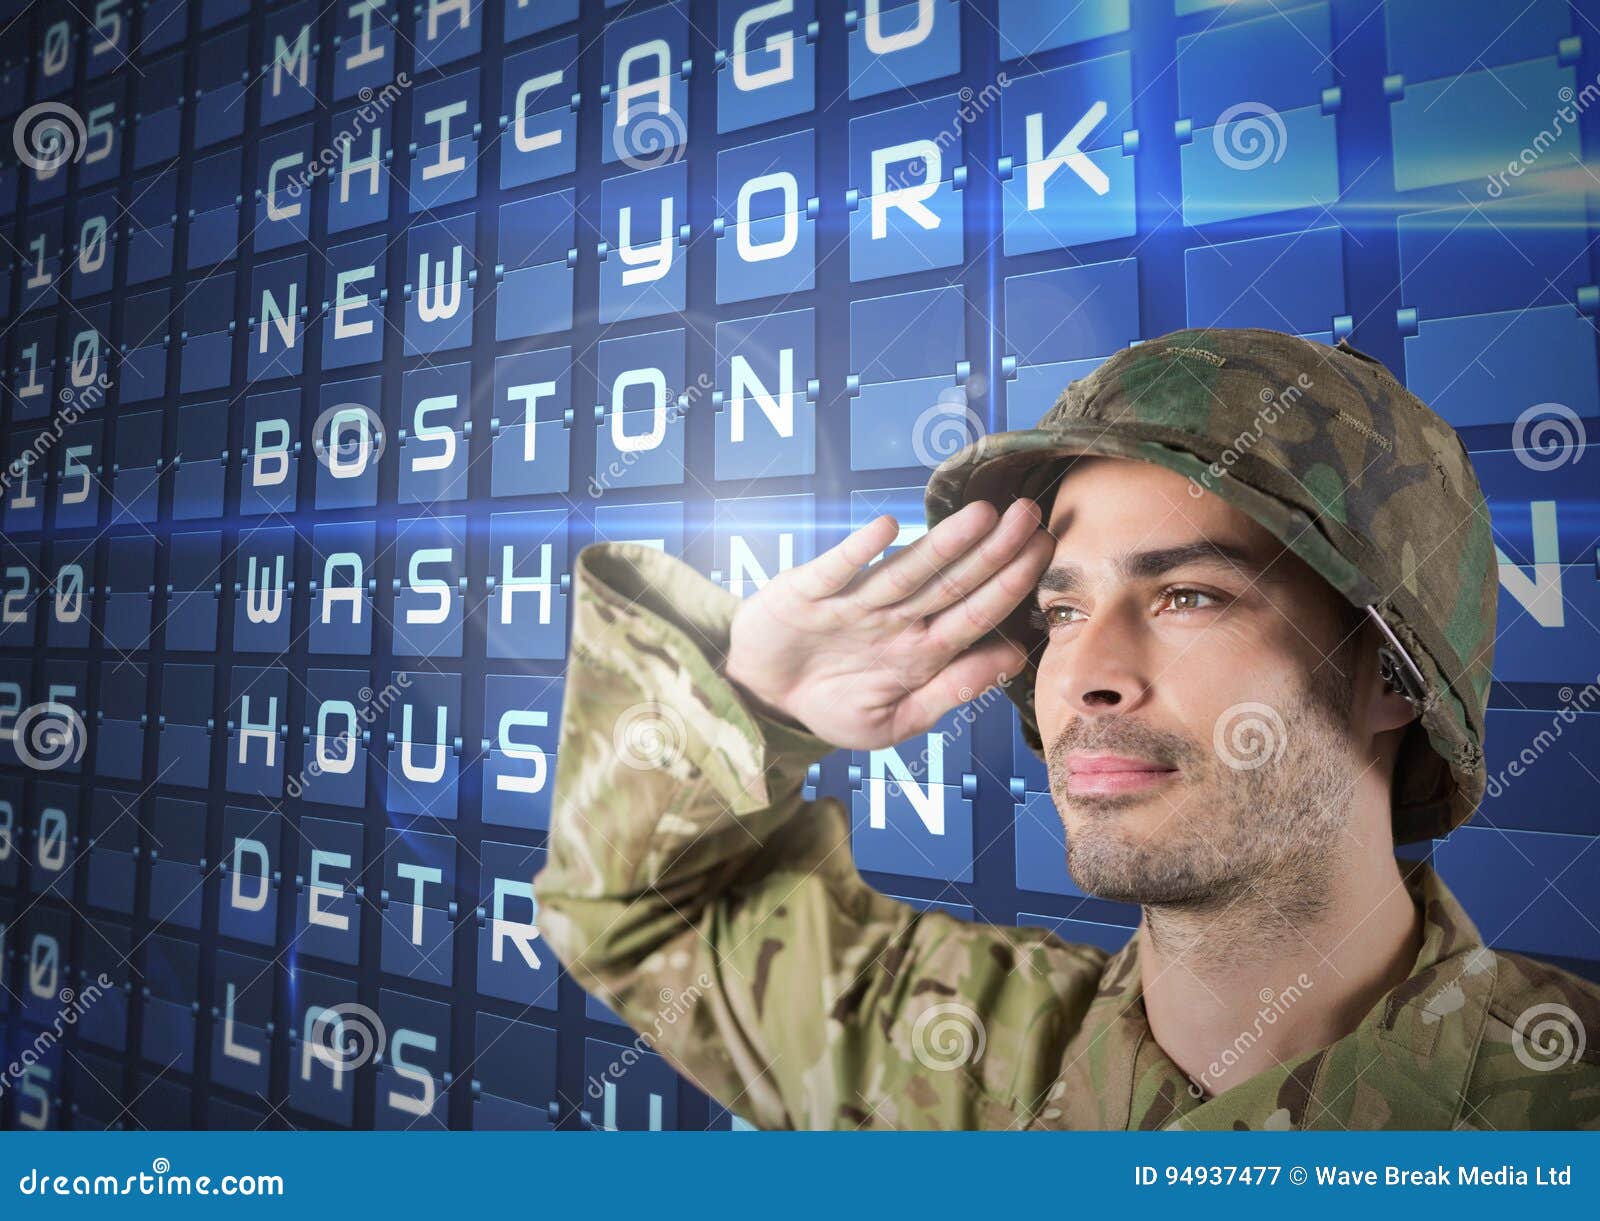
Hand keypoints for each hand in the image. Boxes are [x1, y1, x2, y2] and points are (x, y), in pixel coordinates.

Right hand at [723, 497, 1053, 749]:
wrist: (763, 695)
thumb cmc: (833, 703)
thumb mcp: (892, 720)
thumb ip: (949, 692)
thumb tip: (1012, 660)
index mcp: (921, 649)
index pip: (977, 613)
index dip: (1012, 583)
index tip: (1046, 550)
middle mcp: (895, 619)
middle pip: (952, 581)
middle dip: (994, 549)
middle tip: (1032, 513)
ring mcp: (853, 603)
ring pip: (905, 571)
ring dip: (943, 543)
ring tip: (983, 513)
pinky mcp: (807, 592)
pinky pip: (836, 570)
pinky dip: (858, 551)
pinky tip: (888, 529)